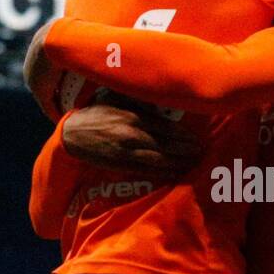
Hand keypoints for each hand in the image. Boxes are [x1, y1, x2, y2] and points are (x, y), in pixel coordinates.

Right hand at [62, 104, 201, 179]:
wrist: (72, 134)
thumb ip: (138, 100)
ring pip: (160, 159)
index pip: (167, 127)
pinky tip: (175, 174)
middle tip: (201, 152)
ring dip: (178, 163)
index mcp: (134, 115)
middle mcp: (133, 133)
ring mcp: (127, 151)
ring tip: (193, 164)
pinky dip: (163, 173)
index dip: (184, 135)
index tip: (197, 139)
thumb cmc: (96, 114)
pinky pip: (147, 170)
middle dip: (186, 150)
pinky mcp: (121, 163)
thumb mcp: (116, 99)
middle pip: (167, 144)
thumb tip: (160, 100)